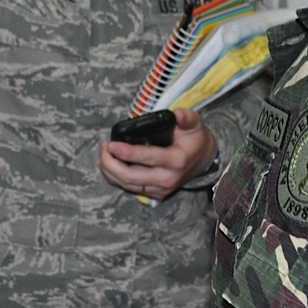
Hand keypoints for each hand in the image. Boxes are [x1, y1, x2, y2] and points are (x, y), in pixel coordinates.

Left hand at [99, 107, 215, 200]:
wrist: (203, 160)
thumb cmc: (194, 139)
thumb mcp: (194, 123)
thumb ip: (186, 117)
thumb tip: (176, 114)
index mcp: (177, 160)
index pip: (147, 158)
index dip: (126, 152)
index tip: (111, 144)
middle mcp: (167, 179)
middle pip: (130, 177)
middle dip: (110, 162)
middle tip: (104, 146)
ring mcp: (161, 189)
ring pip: (126, 184)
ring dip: (109, 169)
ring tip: (104, 152)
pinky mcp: (155, 194)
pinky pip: (129, 188)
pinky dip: (115, 176)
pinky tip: (110, 163)